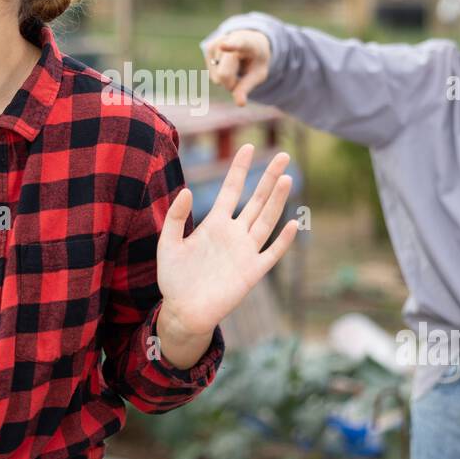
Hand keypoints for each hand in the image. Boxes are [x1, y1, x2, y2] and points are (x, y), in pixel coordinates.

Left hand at [155, 144, 298, 349]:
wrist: (183, 311)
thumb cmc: (174, 278)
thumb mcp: (168, 243)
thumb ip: (176, 217)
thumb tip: (187, 190)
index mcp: (214, 224)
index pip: (231, 190)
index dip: (239, 169)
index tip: (248, 147)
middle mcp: (234, 234)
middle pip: (256, 200)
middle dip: (268, 177)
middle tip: (283, 155)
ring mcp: (245, 252)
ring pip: (266, 220)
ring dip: (276, 200)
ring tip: (286, 178)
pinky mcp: (252, 272)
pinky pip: (271, 253)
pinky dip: (282, 240)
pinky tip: (291, 223)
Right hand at [204, 30, 271, 105]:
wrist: (249, 41)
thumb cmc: (256, 60)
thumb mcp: (258, 74)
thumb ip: (247, 87)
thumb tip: (240, 104)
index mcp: (247, 42)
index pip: (238, 44)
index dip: (230, 46)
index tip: (222, 46)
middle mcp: (228, 39)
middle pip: (224, 75)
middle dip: (232, 84)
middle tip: (241, 76)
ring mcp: (216, 44)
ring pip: (217, 78)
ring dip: (227, 80)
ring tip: (235, 66)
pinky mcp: (207, 49)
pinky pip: (212, 76)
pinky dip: (220, 76)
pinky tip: (226, 65)